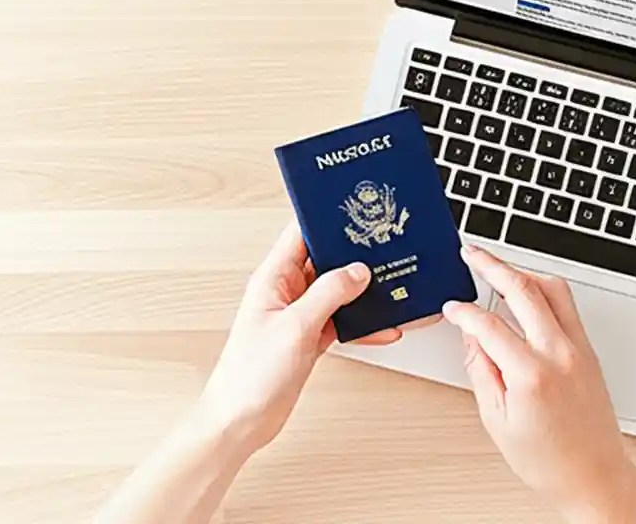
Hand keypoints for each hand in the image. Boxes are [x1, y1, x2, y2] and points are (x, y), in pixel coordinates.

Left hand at [197, 221, 400, 453]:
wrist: (241, 421)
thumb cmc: (250, 376)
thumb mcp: (295, 327)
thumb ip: (328, 294)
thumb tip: (357, 271)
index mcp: (273, 279)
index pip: (301, 234)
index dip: (326, 220)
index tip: (356, 212)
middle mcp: (286, 292)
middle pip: (326, 261)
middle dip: (355, 255)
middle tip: (386, 247)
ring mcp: (300, 315)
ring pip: (339, 291)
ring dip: (364, 292)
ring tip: (394, 287)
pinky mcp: (311, 338)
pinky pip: (343, 320)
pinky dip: (364, 324)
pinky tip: (385, 327)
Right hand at [443, 245, 635, 523]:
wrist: (595, 476)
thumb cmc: (550, 461)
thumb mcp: (497, 421)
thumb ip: (481, 372)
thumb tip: (472, 339)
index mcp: (531, 374)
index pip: (489, 325)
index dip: (464, 312)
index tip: (452, 308)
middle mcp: (560, 354)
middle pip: (524, 289)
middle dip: (493, 265)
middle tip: (472, 253)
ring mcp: (580, 349)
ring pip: (553, 289)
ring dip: (523, 272)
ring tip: (499, 269)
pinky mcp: (590, 351)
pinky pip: (567, 306)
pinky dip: (543, 291)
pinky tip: (526, 295)